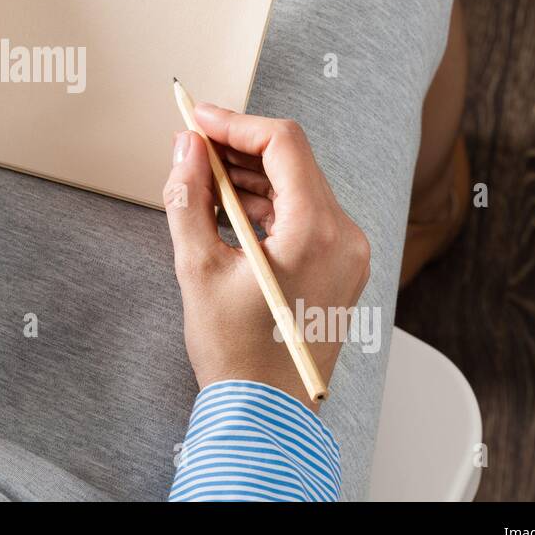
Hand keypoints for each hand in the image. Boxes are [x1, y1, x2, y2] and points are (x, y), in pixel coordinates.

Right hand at [163, 105, 370, 409]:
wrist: (266, 415)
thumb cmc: (237, 354)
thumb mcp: (198, 268)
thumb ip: (188, 197)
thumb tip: (185, 147)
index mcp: (319, 232)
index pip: (283, 143)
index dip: (235, 122)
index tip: (196, 119)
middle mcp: (346, 236)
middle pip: (293, 160)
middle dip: (239, 146)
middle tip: (192, 144)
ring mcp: (349, 253)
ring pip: (298, 186)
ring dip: (251, 174)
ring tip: (202, 178)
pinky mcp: (340, 267)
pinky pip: (305, 214)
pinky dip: (267, 203)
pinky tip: (228, 209)